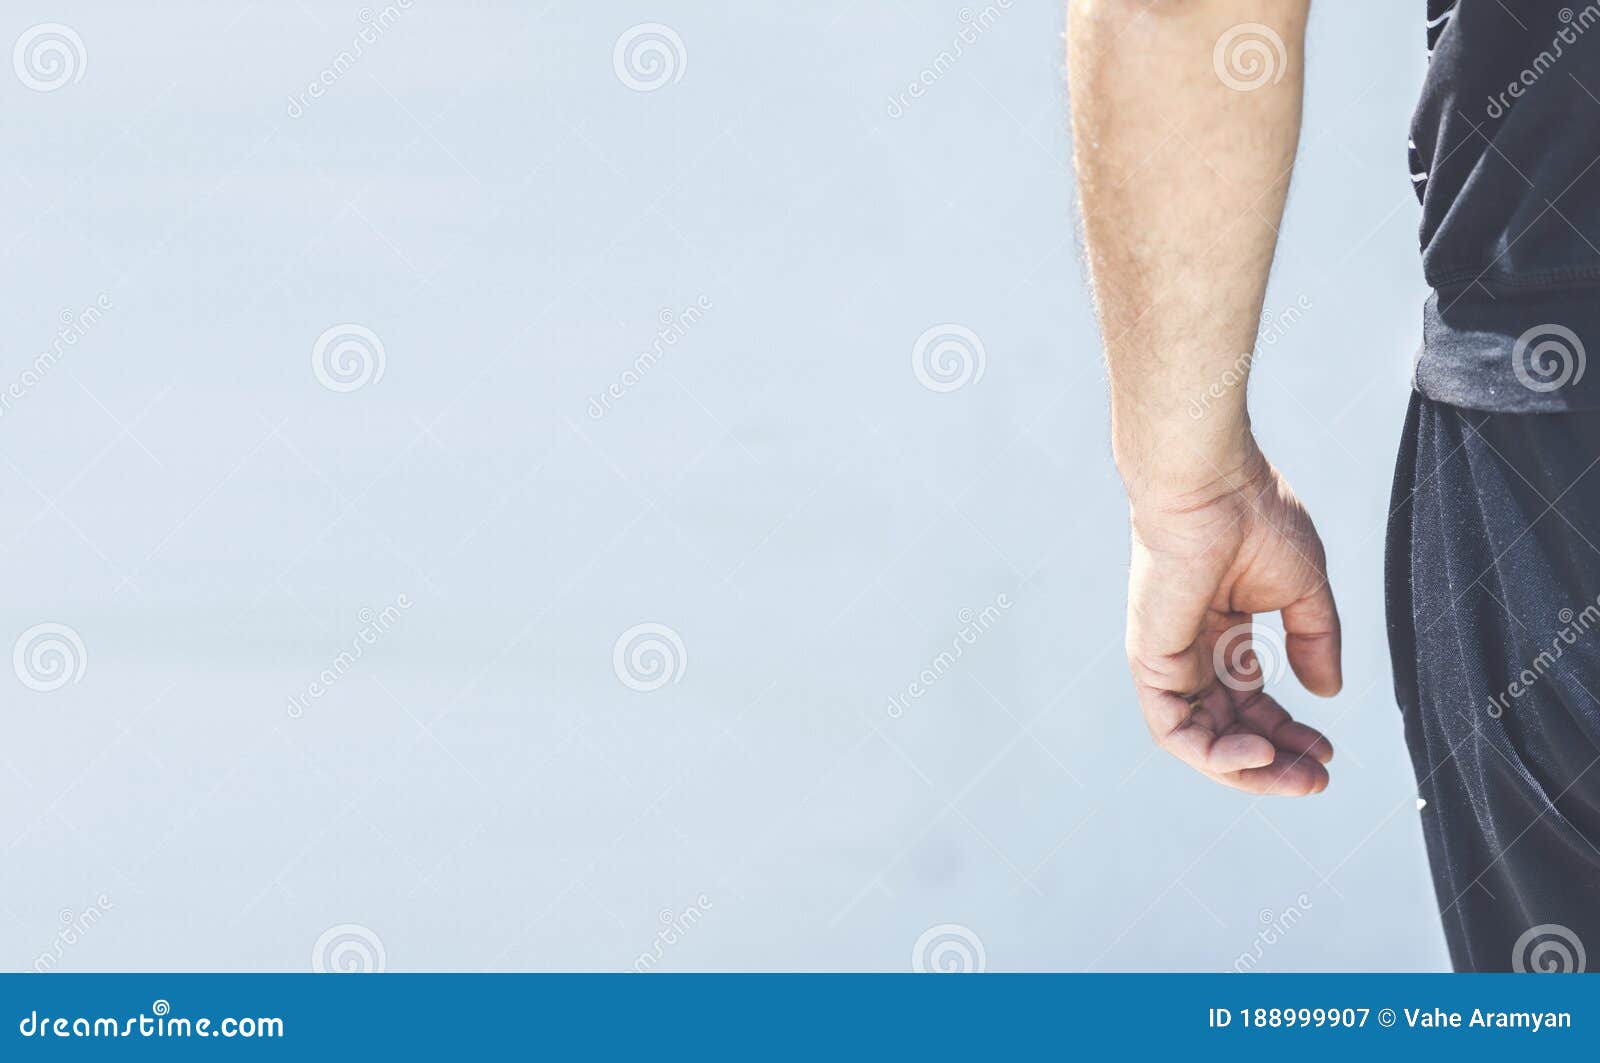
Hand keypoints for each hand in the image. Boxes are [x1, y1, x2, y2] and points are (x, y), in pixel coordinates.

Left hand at [1124, 445, 1340, 795]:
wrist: (1212, 485)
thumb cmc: (1254, 516)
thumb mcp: (1303, 590)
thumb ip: (1315, 642)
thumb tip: (1326, 693)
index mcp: (1223, 630)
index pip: (1252, 699)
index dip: (1289, 732)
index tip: (1328, 754)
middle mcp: (1192, 649)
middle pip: (1229, 727)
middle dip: (1275, 761)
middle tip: (1318, 779)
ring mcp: (1168, 658)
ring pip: (1200, 740)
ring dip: (1248, 770)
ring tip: (1296, 777)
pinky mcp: (1151, 661)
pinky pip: (1174, 728)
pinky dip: (1213, 754)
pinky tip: (1258, 753)